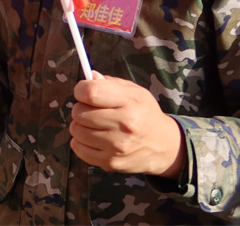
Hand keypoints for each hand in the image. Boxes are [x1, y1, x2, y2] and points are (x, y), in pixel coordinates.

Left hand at [70, 72, 184, 177]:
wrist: (164, 145)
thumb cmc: (143, 112)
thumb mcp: (134, 91)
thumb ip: (109, 82)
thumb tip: (89, 76)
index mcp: (130, 101)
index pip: (90, 93)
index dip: (80, 90)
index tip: (83, 92)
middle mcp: (125, 124)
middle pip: (79, 112)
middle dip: (80, 108)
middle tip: (90, 110)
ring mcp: (117, 146)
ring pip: (76, 131)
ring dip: (79, 126)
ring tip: (93, 124)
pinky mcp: (111, 162)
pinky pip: (78, 149)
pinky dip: (80, 142)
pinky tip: (92, 138)